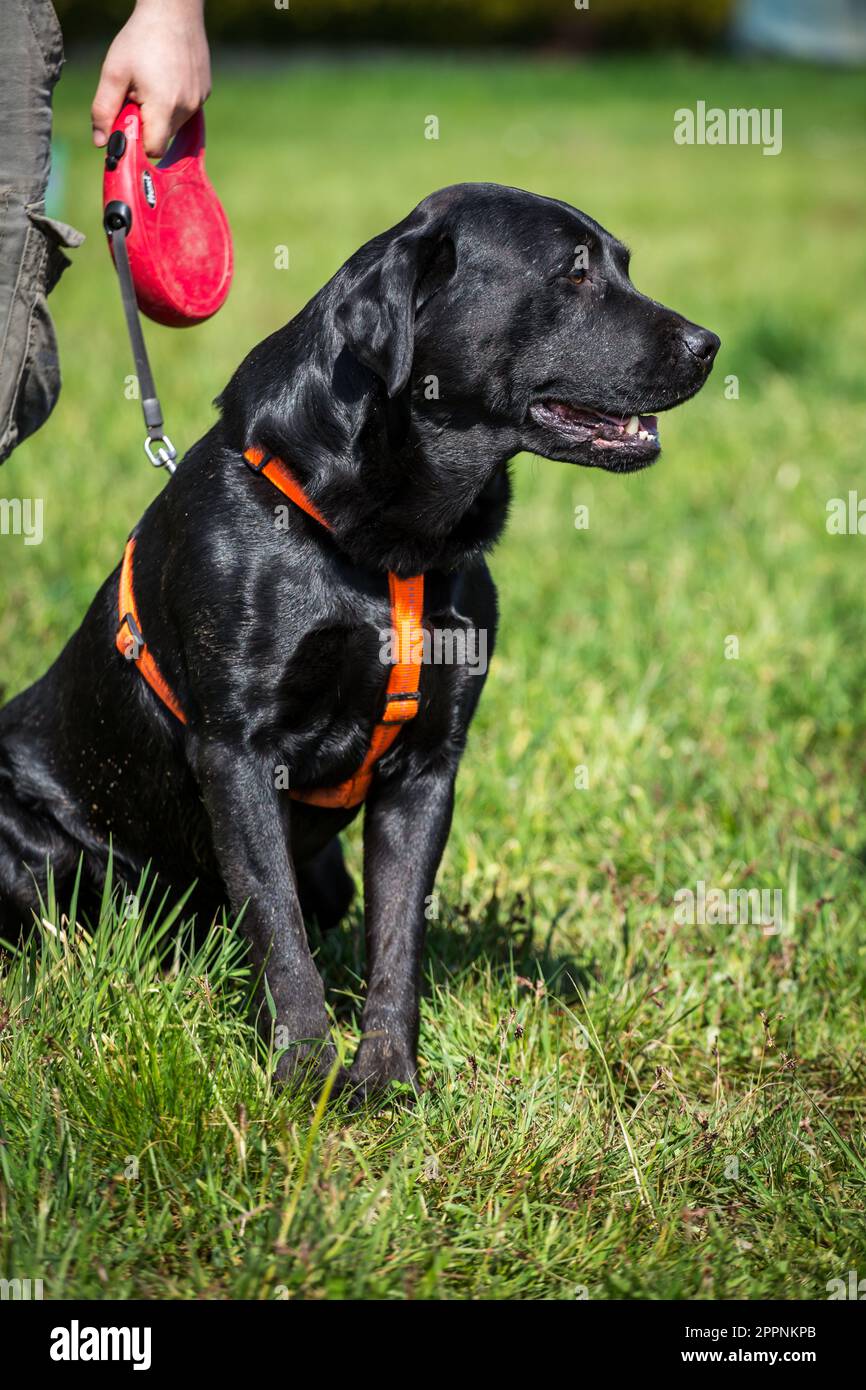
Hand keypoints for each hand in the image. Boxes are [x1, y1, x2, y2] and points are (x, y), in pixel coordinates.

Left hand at [91, 0, 210, 159]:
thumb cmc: (140, 38)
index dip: (138, 142)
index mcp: (163, 107)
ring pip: (174, 125)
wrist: (174, 9)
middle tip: (136, 95)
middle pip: (163, 138)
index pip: (153, 149)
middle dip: (147, 125)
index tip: (127, 125)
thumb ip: (103, 110)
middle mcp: (186, 109)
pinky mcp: (205, 92)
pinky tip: (166, 76)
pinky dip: (173, 102)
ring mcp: (198, 101)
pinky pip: (186, 110)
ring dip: (160, 113)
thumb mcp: (114, 73)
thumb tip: (100, 143)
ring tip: (152, 82)